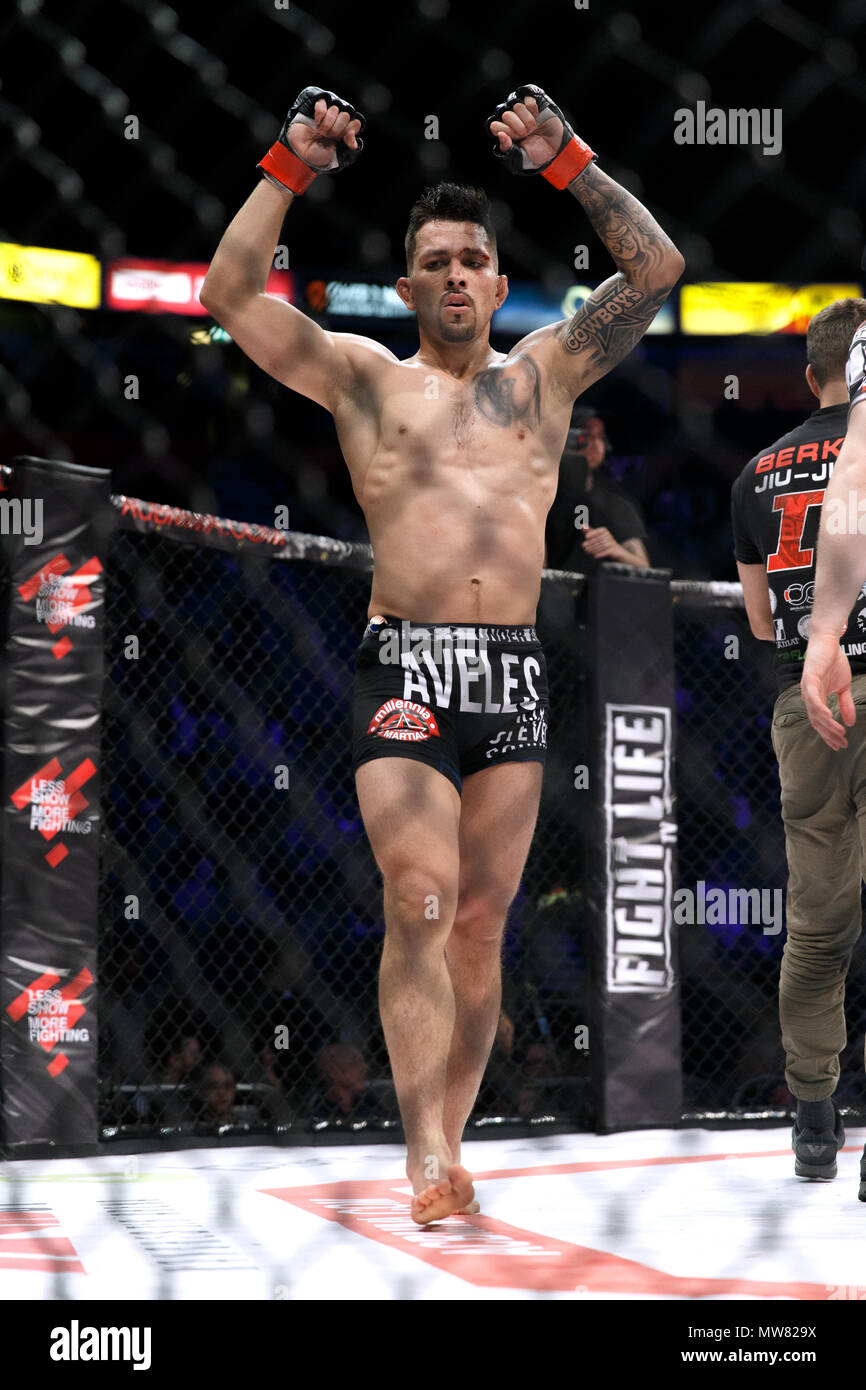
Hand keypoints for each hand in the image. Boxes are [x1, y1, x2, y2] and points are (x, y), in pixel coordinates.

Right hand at [289, 97, 362, 168]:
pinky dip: (319, 115)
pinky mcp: (318, 106)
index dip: (350, 130)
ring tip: (320, 131)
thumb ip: (349, 145)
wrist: (302, 151)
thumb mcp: (336, 154)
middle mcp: (339, 120)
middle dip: (335, 129)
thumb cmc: (318, 154)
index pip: (356, 123)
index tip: (342, 138)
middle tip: (328, 136)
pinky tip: (316, 122)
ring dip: (326, 123)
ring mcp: (329, 113)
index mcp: (346, 131)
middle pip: (345, 116)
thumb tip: (352, 134)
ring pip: (335, 109)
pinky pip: (322, 104)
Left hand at [489, 94, 562, 168]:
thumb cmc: (536, 154)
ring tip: (533, 127)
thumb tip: (500, 135)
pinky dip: (533, 108)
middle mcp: (509, 120)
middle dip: (519, 127)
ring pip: (516, 106)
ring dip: (527, 119)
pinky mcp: (531, 103)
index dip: (505, 131)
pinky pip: (527, 98)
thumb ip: (508, 149)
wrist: (555, 147)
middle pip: (505, 115)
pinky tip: (537, 115)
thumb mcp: (520, 158)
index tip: (516, 138)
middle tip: (526, 134)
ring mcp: (520, 110)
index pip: (494, 126)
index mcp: (503, 133)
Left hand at [581, 525, 621, 558]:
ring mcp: (612, 542)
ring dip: (593, 548)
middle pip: (598, 539)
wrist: (614, 550)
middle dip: (590, 543)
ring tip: (587, 551)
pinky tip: (595, 556)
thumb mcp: (595, 535)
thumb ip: (588, 531)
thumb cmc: (602, 541)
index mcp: (604, 530)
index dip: (592, 533)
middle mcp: (608, 535)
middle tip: (584, 547)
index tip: (586, 537)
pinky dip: (600, 554)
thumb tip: (580, 525)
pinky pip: (606, 551)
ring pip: (601, 545)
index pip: (597, 531)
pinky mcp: (614, 549)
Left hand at [800, 631, 855, 748]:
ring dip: (827, 724)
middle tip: (841, 744)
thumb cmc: (833, 662)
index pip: (820, 722)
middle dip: (828, 734)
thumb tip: (851, 722)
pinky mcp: (809, 678)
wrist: (829, 642)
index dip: (828, 735)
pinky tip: (828, 717)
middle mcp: (809, 696)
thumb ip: (845, 704)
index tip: (839, 746)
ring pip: (815, 712)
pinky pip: (812, 697)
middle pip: (816, 721)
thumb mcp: (843, 686)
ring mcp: (807, 688)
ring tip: (838, 733)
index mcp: (816, 699)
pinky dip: (819, 708)